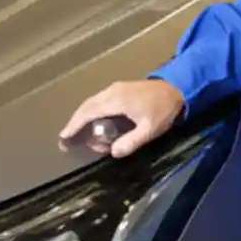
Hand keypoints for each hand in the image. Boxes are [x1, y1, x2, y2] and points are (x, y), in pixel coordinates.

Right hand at [59, 79, 184, 157]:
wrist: (177, 87)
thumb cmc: (164, 109)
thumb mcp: (150, 129)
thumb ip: (131, 142)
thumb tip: (112, 152)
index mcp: (116, 100)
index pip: (88, 112)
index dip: (74, 125)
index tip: (64, 138)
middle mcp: (111, 92)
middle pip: (86, 106)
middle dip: (74, 123)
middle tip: (66, 140)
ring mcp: (115, 88)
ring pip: (92, 102)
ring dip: (83, 117)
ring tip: (78, 134)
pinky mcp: (120, 88)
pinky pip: (99, 100)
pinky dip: (91, 111)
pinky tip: (94, 122)